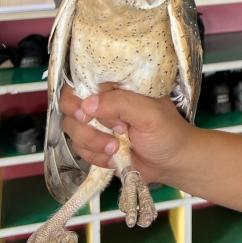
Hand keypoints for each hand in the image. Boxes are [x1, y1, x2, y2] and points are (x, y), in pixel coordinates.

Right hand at [59, 84, 193, 183]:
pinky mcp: (95, 145)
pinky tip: (114, 158)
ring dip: (92, 142)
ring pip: (72, 129)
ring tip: (116, 148)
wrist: (172, 162)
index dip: (81, 98)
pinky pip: (79, 149)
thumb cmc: (167, 131)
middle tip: (109, 131)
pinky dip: (95, 156)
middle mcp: (103, 102)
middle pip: (69, 104)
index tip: (91, 114)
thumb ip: (120, 103)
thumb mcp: (149, 113)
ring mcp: (97, 123)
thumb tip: (87, 104)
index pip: (83, 80)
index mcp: (117, 86)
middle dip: (84, 124)